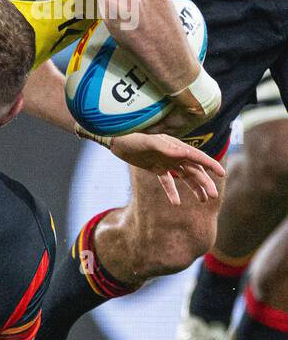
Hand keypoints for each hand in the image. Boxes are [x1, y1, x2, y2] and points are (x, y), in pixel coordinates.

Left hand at [108, 132, 225, 205]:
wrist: (116, 139)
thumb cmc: (132, 136)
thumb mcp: (148, 141)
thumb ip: (165, 147)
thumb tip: (184, 152)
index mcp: (176, 146)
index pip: (197, 157)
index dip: (211, 165)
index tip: (222, 174)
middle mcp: (174, 154)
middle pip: (194, 170)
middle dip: (205, 182)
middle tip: (213, 196)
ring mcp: (166, 161)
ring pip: (185, 176)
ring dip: (194, 187)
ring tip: (203, 200)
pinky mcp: (156, 167)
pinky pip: (167, 181)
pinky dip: (172, 191)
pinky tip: (176, 203)